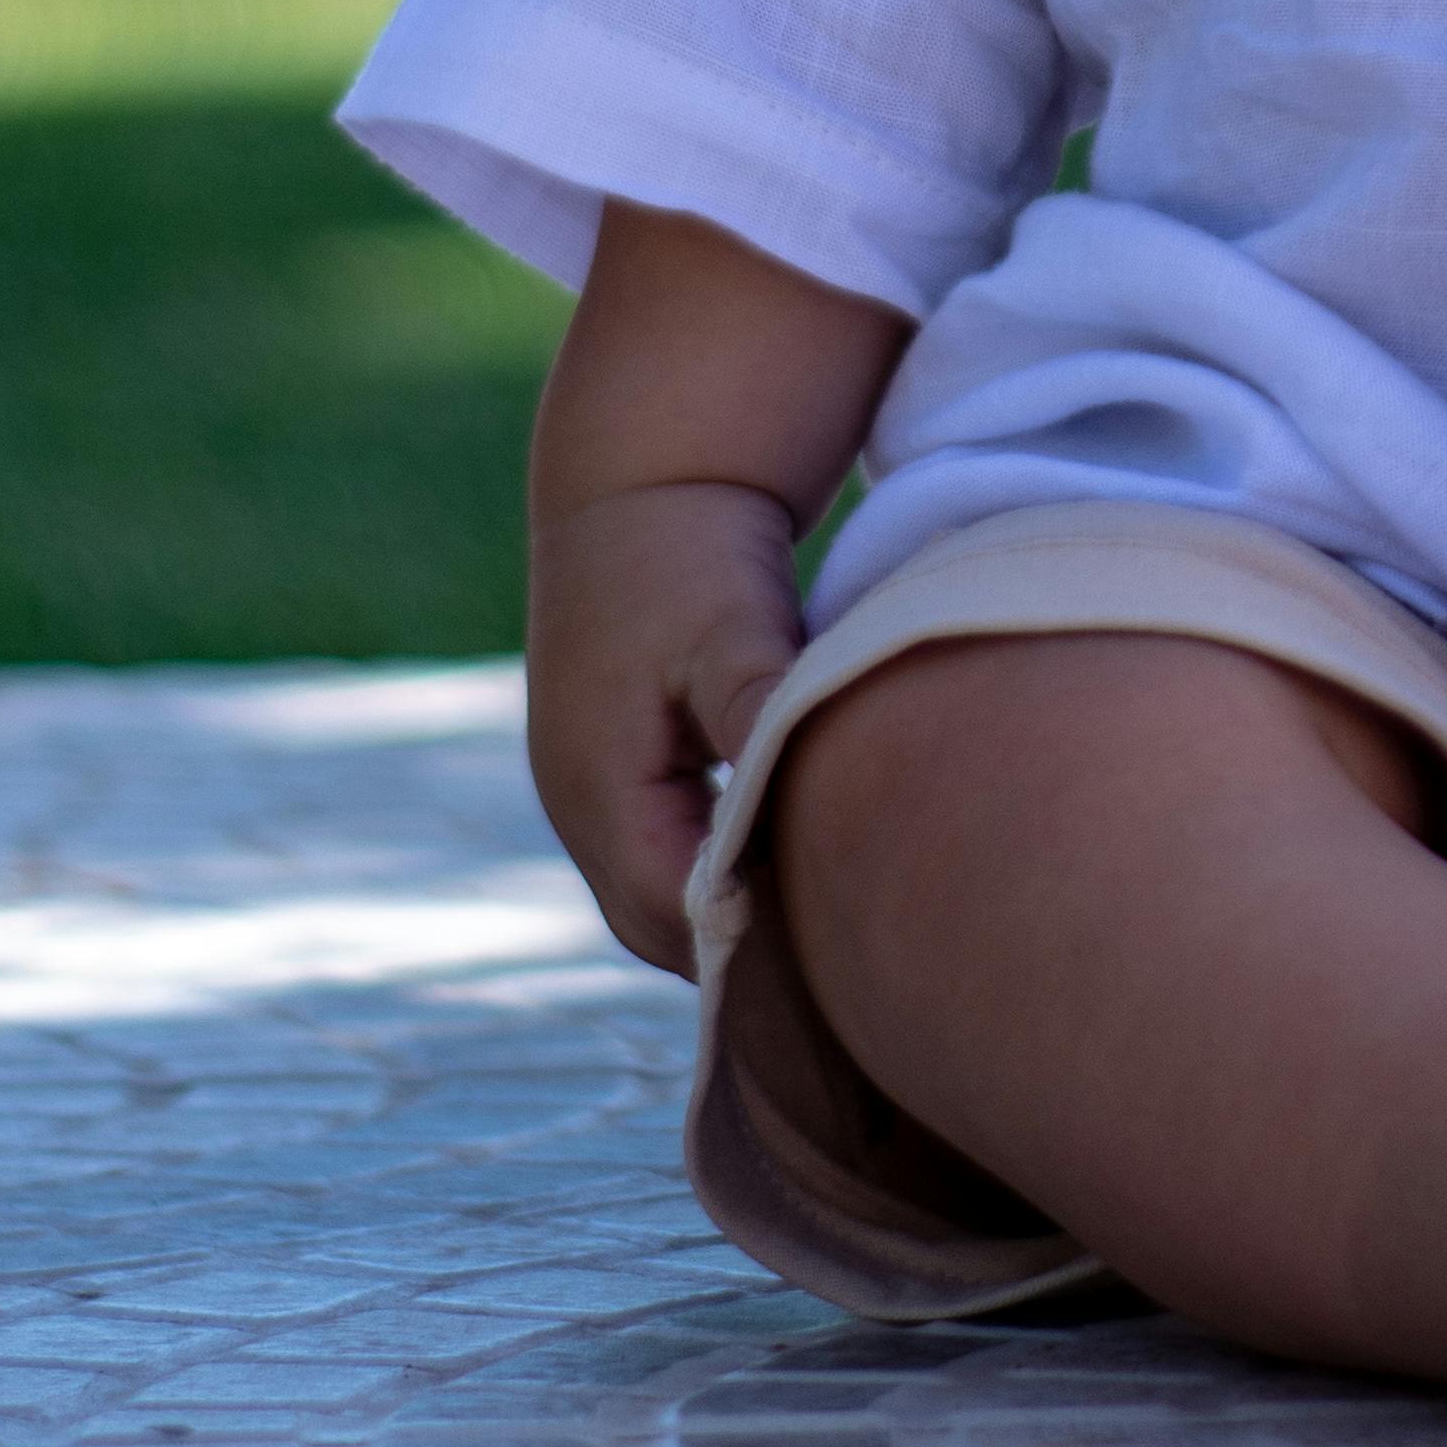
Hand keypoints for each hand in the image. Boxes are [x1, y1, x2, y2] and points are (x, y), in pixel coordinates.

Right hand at [523, 202, 909, 977]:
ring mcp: (599, 795)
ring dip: (738, 918)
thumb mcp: (726, 622)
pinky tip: (806, 873)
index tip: (849, 953)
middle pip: (666, 930)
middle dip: (749, 956)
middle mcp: (586, 810)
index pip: (674, 911)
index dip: (754, 944)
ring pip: (668, 901)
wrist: (637, 478)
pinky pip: (676, 858)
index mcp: (601, 788)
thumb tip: (792, 794)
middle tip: (860, 968)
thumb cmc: (683, 549)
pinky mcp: (628, 772)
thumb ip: (758, 707)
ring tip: (843, 935)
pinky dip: (729, 876)